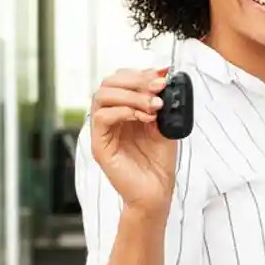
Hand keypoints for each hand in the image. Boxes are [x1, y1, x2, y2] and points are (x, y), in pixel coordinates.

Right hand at [89, 67, 176, 217]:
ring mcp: (102, 131)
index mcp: (123, 110)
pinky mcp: (99, 145)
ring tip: (154, 105)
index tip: (162, 74)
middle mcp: (110, 117)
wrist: (157, 192)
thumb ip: (161, 103)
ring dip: (131, 95)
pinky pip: (102, 118)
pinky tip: (142, 117)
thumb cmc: (158, 162)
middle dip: (136, 80)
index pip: (121, 79)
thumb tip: (163, 78)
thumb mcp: (164, 124)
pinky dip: (123, 111)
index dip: (140, 73)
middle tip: (158, 87)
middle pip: (109, 83)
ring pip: (102, 96)